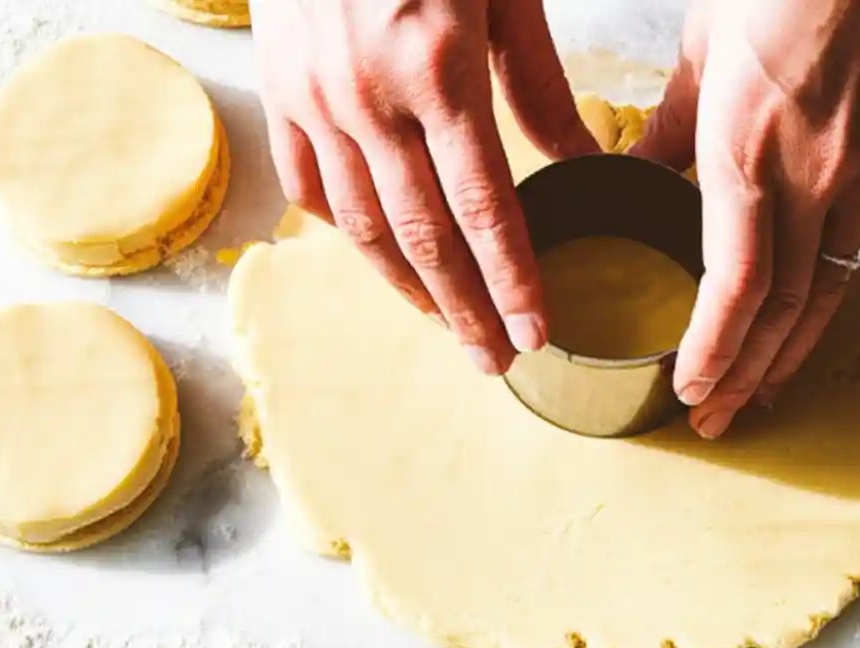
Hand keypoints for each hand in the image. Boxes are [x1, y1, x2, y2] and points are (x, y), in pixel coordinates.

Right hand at [252, 0, 598, 373]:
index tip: (536, 333)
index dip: (512, 279)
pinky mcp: (279, 94)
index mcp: (440, 74)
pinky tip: (380, 258)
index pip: (483, 209)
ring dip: (407, 288)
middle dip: (464, 309)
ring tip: (446, 328)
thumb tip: (580, 161)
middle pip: (423, 237)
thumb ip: (542, 84)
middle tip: (496, 360)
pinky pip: (308, 185)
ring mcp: (314, 103)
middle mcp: (370, 102)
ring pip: (363, 226)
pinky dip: (346, 231)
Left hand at [632, 0, 859, 437]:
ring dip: (786, 358)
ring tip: (756, 400)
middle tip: (713, 420)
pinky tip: (803, 335)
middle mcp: (811, 177)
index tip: (687, 387)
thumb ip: (672, 125)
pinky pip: (855, 257)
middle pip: (781, 309)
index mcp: (747, 148)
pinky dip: (825, 308)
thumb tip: (647, 167)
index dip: (714, 350)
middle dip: (743, 374)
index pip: (735, 285)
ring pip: (823, 294)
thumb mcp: (703, 51)